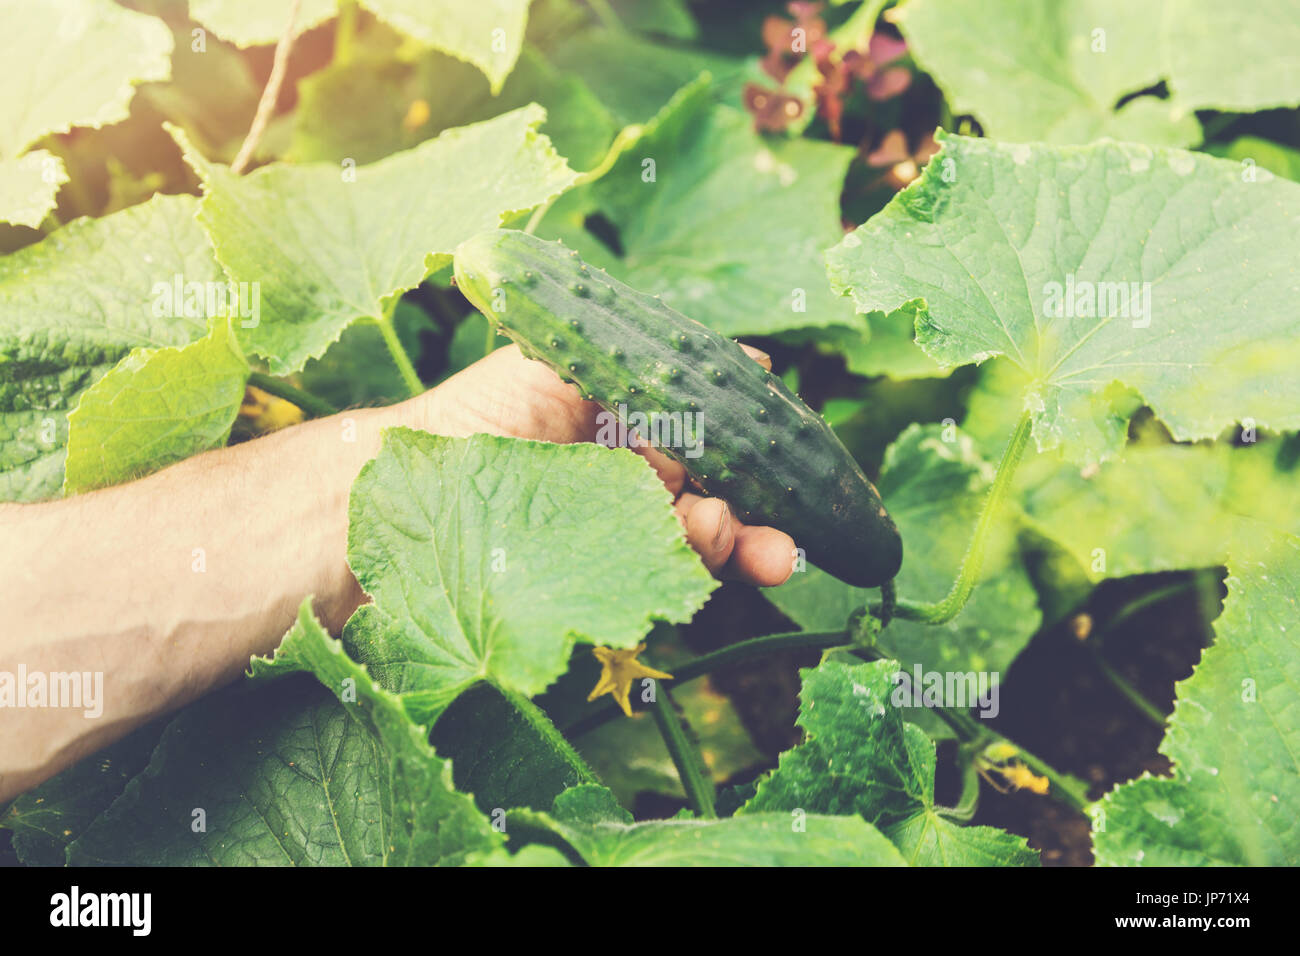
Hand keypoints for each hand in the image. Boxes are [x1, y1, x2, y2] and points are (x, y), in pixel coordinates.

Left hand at [409, 344, 795, 586]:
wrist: (413, 490)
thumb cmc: (487, 413)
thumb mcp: (575, 365)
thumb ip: (657, 361)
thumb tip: (757, 363)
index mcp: (637, 425)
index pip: (717, 435)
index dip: (760, 445)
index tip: (798, 451)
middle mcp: (636, 477)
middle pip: (723, 492)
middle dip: (767, 513)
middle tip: (791, 538)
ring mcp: (622, 527)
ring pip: (706, 539)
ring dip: (747, 546)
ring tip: (766, 553)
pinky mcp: (604, 571)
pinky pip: (668, 575)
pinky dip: (706, 569)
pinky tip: (725, 555)